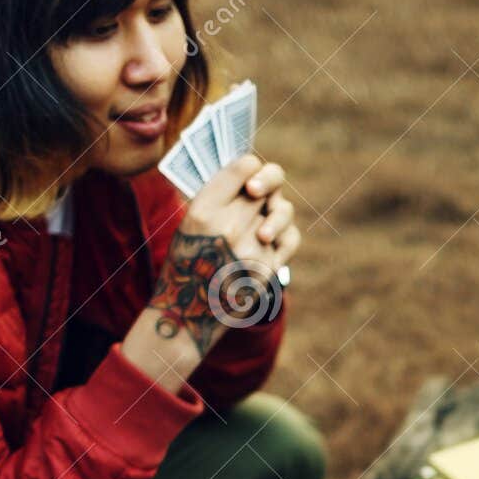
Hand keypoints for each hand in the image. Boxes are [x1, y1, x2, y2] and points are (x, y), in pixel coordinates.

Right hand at [143, 156, 297, 361]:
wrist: (188, 313)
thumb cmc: (190, 262)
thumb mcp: (192, 222)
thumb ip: (221, 197)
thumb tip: (258, 174)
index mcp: (204, 209)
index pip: (246, 165)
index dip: (253, 167)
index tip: (251, 177)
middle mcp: (229, 226)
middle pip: (266, 186)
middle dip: (264, 191)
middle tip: (257, 197)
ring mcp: (251, 249)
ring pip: (282, 210)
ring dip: (275, 214)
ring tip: (262, 225)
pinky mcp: (267, 269)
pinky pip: (290, 238)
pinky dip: (283, 237)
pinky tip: (270, 242)